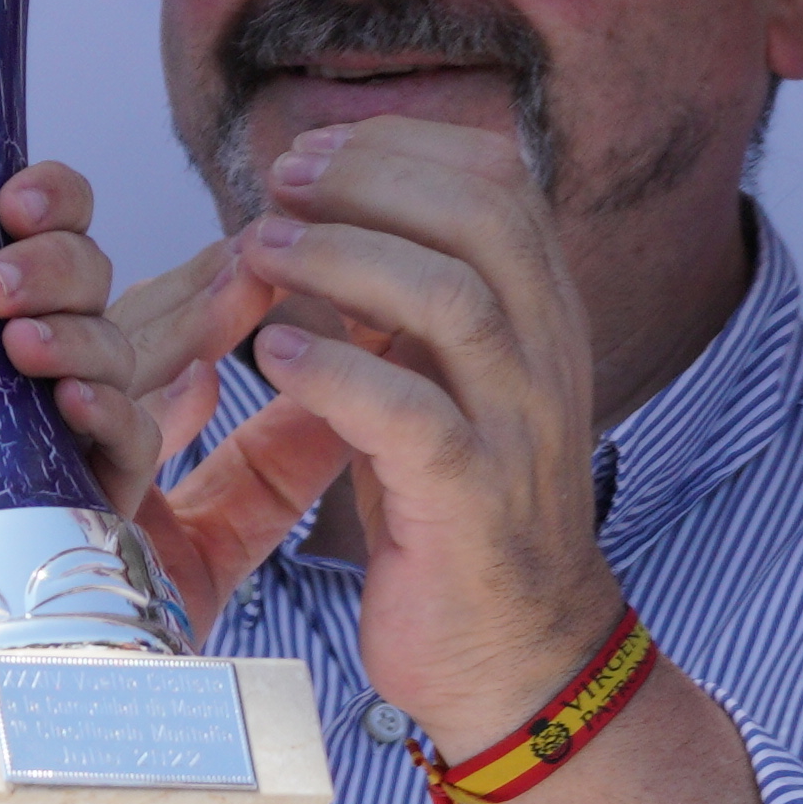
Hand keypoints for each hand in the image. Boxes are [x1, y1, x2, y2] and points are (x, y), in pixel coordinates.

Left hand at [0, 163, 133, 669]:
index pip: (39, 214)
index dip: (46, 193)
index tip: (9, 202)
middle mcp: (16, 340)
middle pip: (87, 267)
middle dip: (54, 261)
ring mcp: (52, 411)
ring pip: (111, 344)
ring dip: (76, 331)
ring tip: (16, 347)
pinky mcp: (75, 483)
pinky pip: (131, 435)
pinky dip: (112, 409)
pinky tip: (66, 403)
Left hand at [74, 108, 615, 741]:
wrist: (515, 655)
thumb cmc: (454, 514)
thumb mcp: (441, 388)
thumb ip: (411, 309)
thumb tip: (339, 216)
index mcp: (537, 318)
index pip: (499, 184)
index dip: (401, 148)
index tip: (310, 148)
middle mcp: (544, 357)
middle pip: (482, 219)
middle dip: (371, 181)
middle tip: (275, 182)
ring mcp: (516, 428)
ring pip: (453, 301)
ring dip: (345, 259)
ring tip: (258, 250)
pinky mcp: (472, 502)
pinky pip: (414, 416)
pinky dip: (338, 374)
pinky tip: (272, 354)